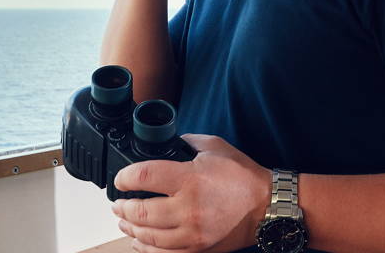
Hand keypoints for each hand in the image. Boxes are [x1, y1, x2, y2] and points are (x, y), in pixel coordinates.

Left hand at [111, 135, 271, 252]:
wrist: (266, 206)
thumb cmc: (243, 177)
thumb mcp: (214, 146)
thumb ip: (187, 142)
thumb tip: (169, 144)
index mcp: (190, 179)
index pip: (144, 176)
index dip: (125, 177)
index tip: (121, 179)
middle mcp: (188, 208)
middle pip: (140, 212)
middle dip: (122, 207)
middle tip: (117, 203)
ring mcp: (192, 233)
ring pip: (148, 237)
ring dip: (130, 228)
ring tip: (123, 221)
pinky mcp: (198, 248)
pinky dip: (146, 249)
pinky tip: (139, 242)